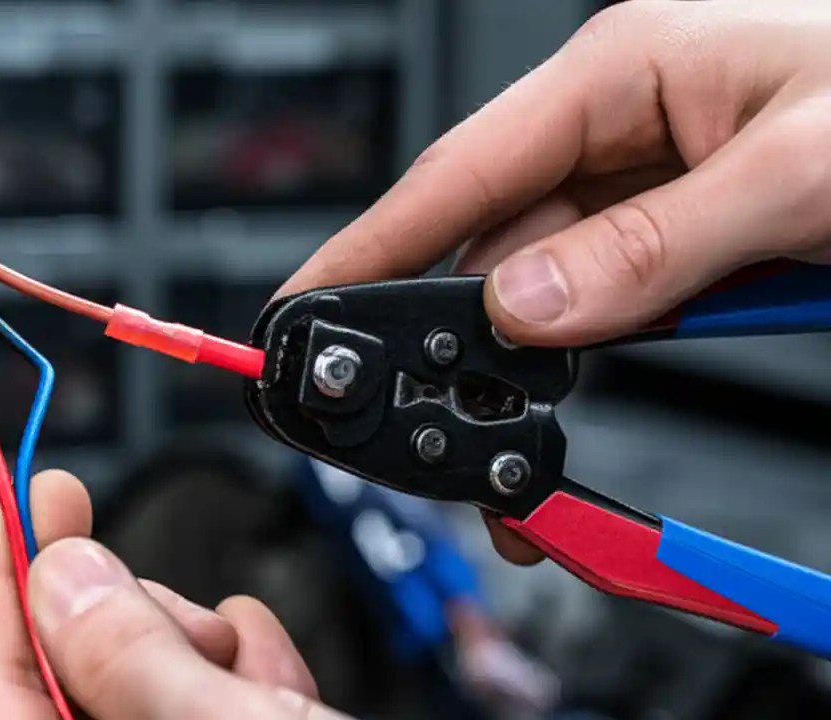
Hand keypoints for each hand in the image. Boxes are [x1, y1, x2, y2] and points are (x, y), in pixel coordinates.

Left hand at [0, 470, 348, 718]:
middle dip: (134, 616)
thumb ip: (126, 651)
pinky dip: (236, 676)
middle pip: (71, 666)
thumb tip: (63, 570)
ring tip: (250, 659)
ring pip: (143, 680)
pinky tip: (272, 676)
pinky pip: (197, 701)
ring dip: (200, 646)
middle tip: (189, 617)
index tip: (39, 493)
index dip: (1, 575)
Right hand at [278, 0, 830, 563]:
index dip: (375, 243)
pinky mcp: (680, 238)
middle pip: (491, 240)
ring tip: (498, 440)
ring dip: (515, 366)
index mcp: (627, 72)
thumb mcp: (798, 174)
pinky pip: (600, 306)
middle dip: (444, 330)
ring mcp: (648, 186)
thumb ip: (652, 247)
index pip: (464, 167)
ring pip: (540, 287)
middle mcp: (624, 127)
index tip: (311, 304)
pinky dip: (575, 365)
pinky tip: (559, 406)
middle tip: (403, 404)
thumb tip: (528, 305)